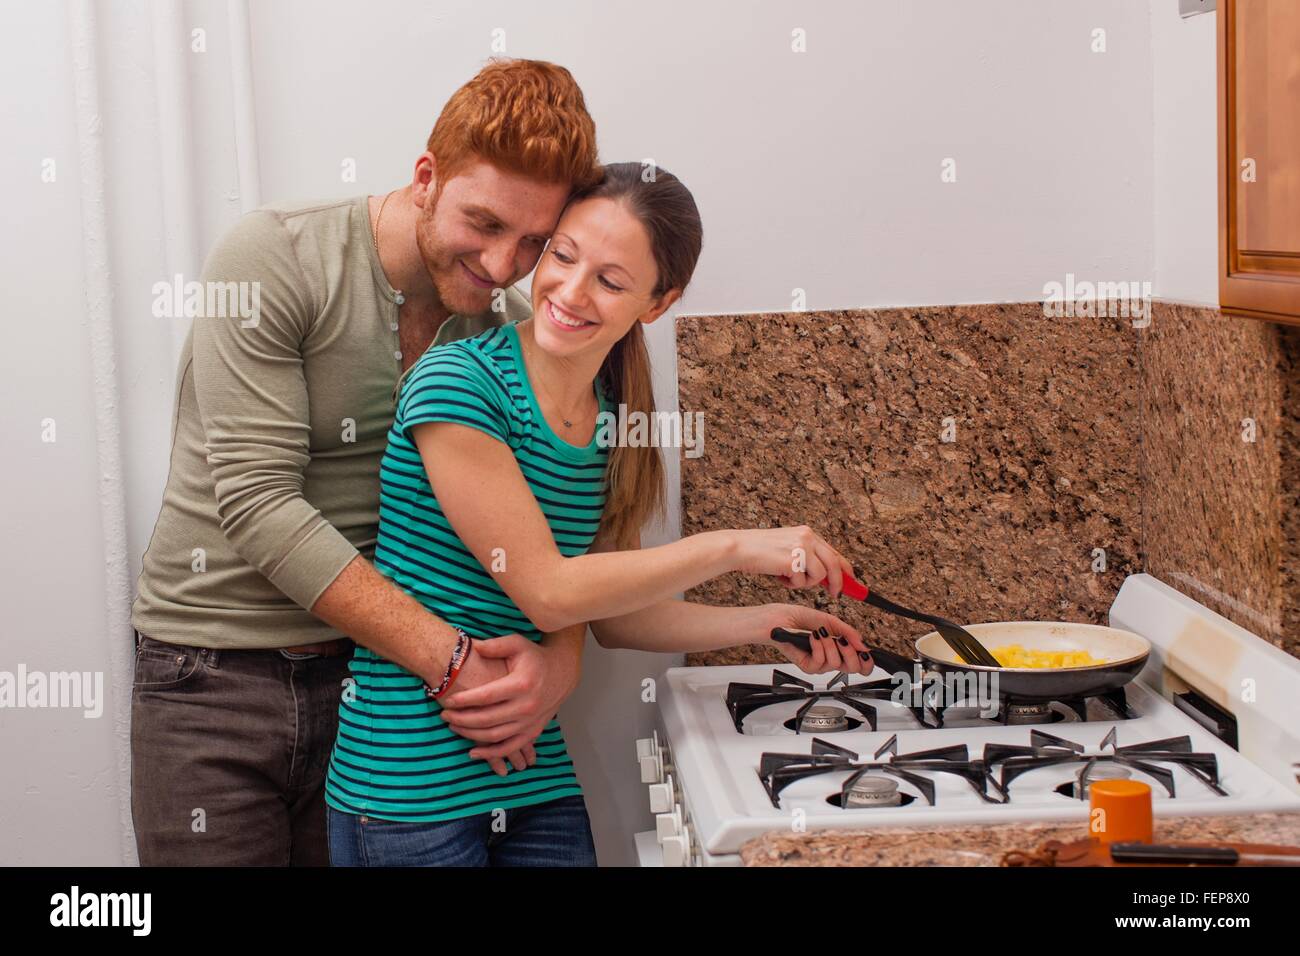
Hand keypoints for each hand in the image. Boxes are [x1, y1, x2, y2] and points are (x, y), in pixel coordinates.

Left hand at [442, 644, 529, 776]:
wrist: (562, 673)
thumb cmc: (535, 658)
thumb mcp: (517, 644)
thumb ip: (495, 645)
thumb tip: (472, 646)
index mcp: (521, 684)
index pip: (486, 696)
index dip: (464, 700)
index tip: (448, 700)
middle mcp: (527, 706)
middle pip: (487, 719)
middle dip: (461, 719)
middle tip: (444, 715)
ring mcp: (530, 722)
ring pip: (495, 736)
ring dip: (470, 735)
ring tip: (453, 726)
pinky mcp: (533, 732)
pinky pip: (509, 748)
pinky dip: (491, 754)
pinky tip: (472, 752)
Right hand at [728, 526, 853, 596]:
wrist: (739, 548)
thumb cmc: (759, 551)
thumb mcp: (788, 548)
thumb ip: (807, 557)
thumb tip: (826, 576)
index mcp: (806, 533)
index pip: (833, 551)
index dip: (844, 568)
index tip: (852, 580)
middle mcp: (807, 537)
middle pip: (834, 563)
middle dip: (838, 582)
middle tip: (836, 594)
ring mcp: (801, 547)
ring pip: (819, 575)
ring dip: (806, 583)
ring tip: (789, 579)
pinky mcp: (794, 560)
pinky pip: (803, 582)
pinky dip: (792, 585)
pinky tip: (779, 577)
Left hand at [762, 603, 873, 675]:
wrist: (781, 618)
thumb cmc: (802, 619)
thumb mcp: (831, 622)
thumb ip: (849, 633)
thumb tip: (863, 645)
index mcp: (840, 649)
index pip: (859, 664)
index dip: (867, 662)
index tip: (866, 653)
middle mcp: (831, 659)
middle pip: (852, 668)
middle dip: (850, 653)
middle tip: (843, 640)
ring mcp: (819, 664)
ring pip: (836, 663)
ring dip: (829, 644)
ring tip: (820, 633)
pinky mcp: (807, 666)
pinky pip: (819, 662)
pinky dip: (817, 646)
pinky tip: (812, 637)